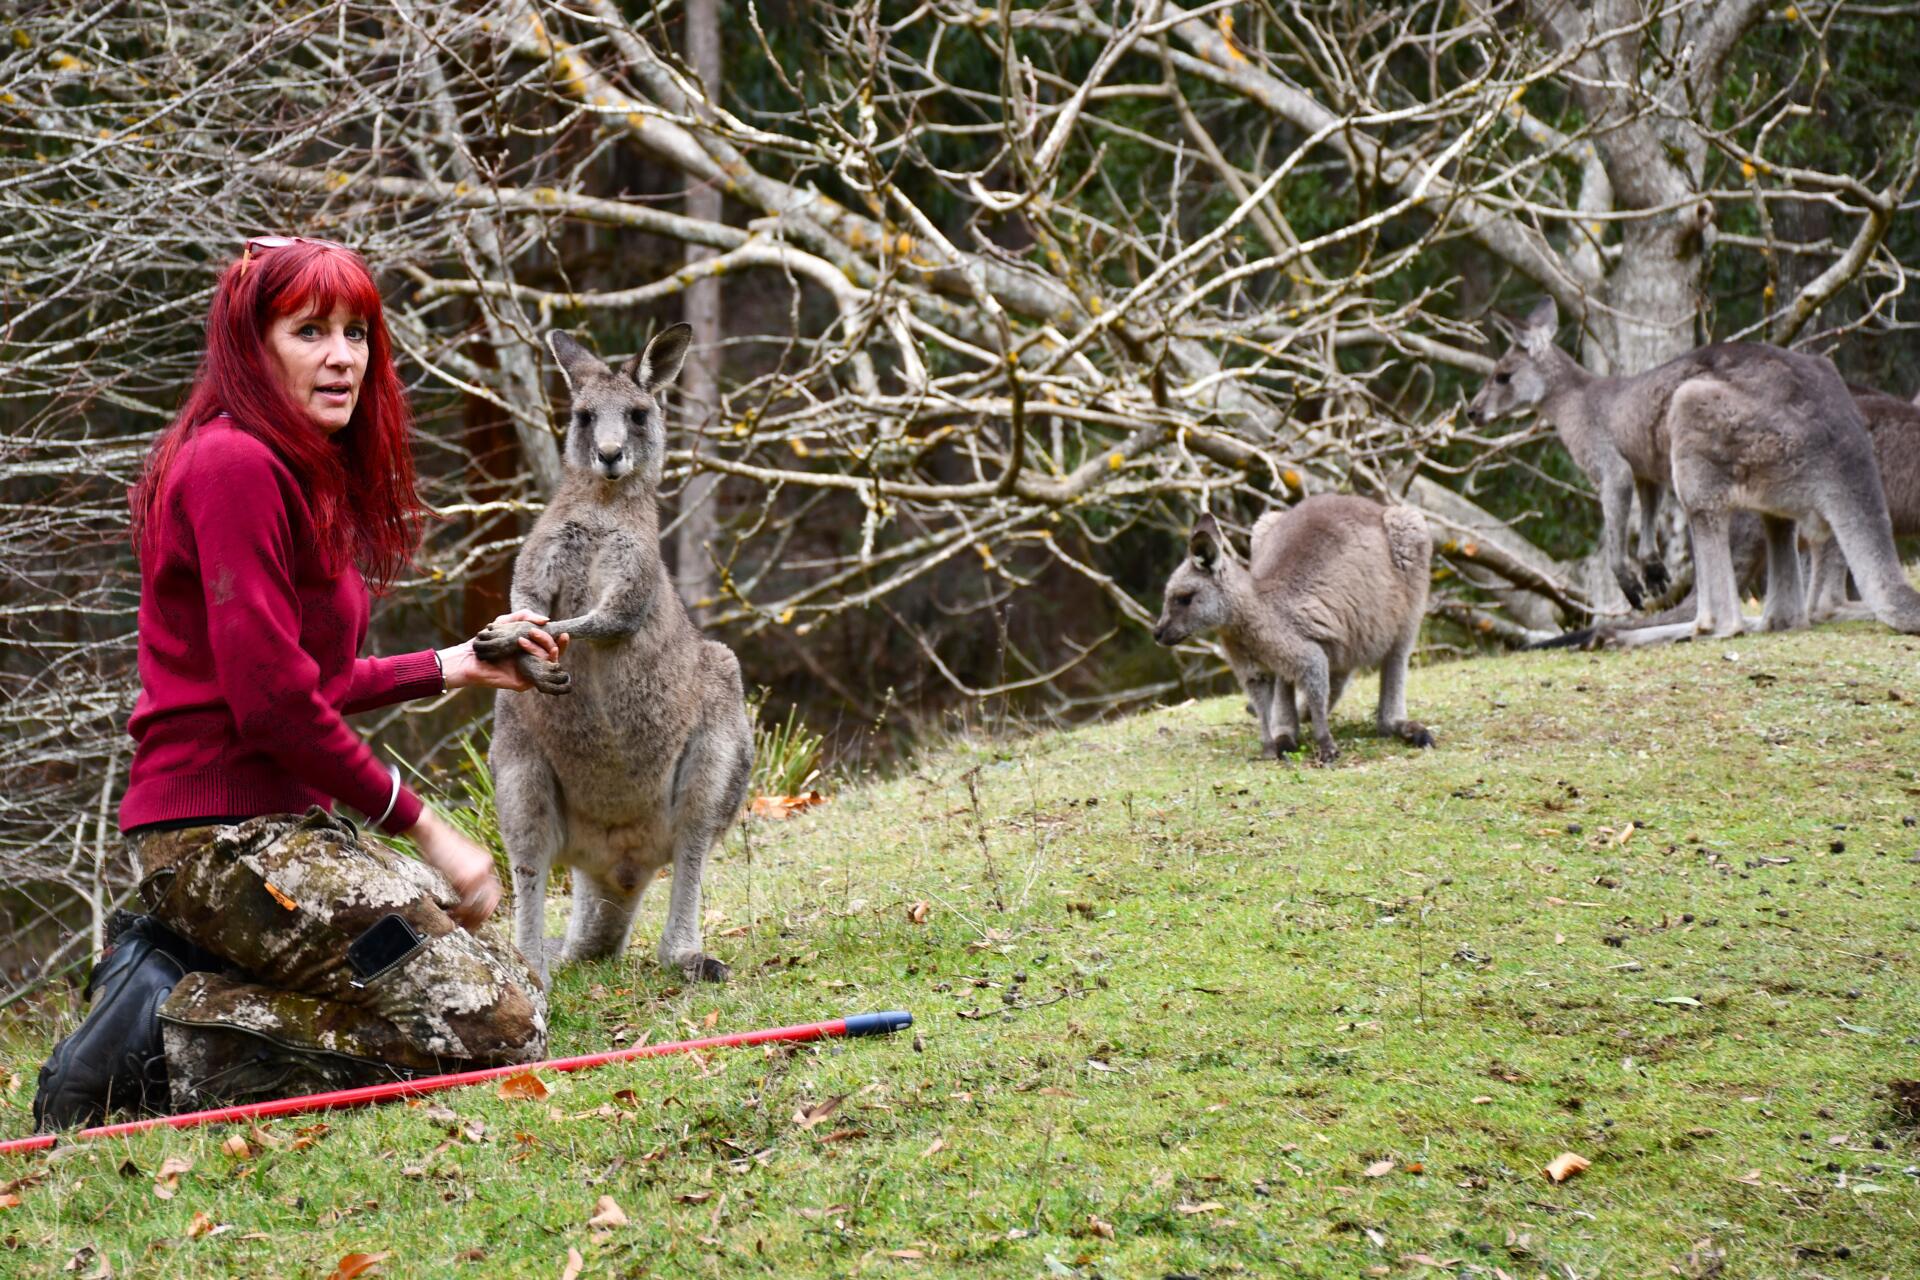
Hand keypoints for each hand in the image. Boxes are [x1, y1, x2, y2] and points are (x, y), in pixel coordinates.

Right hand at [407, 808, 502, 930]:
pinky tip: (453, 916)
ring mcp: (478, 872)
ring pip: (482, 904)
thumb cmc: (437, 844)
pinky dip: (462, 913)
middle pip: (492, 899)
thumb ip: (462, 873)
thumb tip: (458, 892)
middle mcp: (486, 867)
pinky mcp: (467, 877)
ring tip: (462, 925)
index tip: (476, 916)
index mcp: (485, 862)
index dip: (485, 906)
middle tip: (471, 927)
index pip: (493, 890)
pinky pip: (469, 902)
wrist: (430, 830)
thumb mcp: (456, 859)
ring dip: (473, 918)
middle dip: (482, 916)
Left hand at [439, 610, 568, 691]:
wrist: (469, 656)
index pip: (554, 649)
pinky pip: (539, 675)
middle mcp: (533, 664)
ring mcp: (529, 674)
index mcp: (532, 651)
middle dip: (549, 642)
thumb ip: (526, 616)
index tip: (564, 633)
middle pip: (554, 656)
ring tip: (521, 640)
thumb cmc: (486, 639)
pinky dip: (536, 662)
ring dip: (539, 649)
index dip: (562, 643)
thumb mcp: (507, 621)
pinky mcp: (524, 684)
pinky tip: (525, 650)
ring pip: (549, 664)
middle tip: (534, 632)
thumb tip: (547, 620)